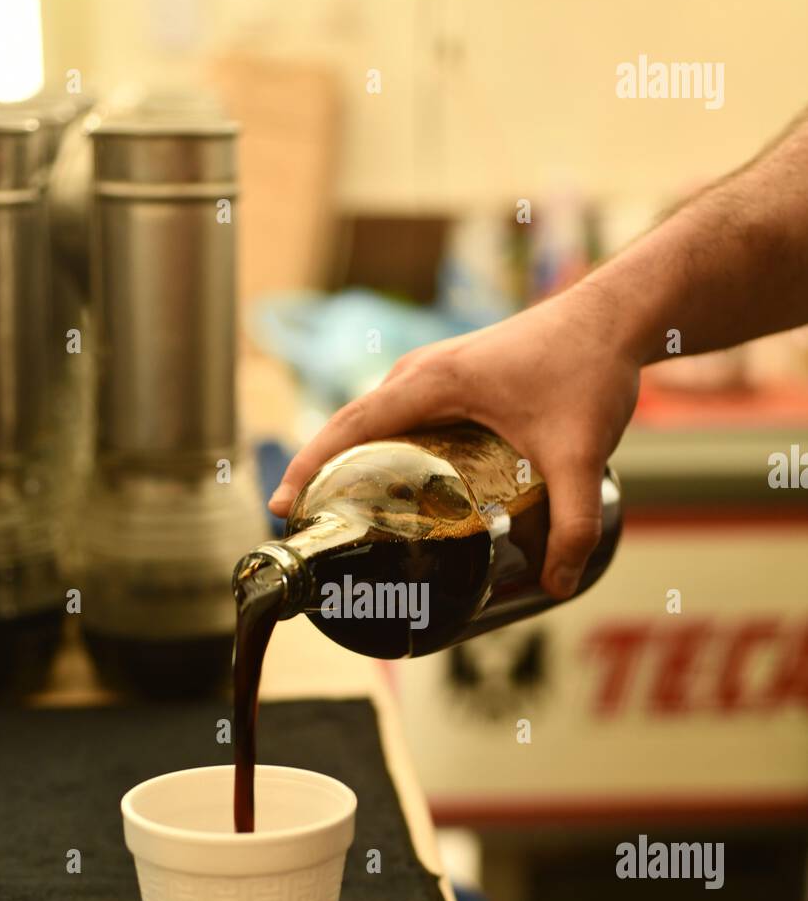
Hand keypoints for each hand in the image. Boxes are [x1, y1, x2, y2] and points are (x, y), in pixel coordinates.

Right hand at [269, 281, 641, 598]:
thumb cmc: (589, 366)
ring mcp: (434, 373)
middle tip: (311, 531)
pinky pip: (399, 418)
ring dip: (350, 463)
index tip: (285, 509)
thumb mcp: (582, 455)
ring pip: (373, 422)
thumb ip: (574, 523)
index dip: (311, 468)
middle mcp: (420, 372)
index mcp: (432, 383)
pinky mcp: (452, 381)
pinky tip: (390, 486)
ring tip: (340, 517)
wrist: (615, 317)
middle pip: (349, 428)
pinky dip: (380, 449)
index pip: (349, 427)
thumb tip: (557, 583)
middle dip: (322, 476)